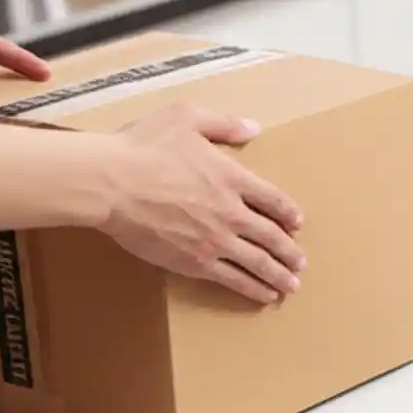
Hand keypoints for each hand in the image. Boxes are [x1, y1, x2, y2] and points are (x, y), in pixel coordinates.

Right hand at [101, 103, 305, 303]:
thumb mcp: (186, 117)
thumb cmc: (143, 147)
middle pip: (270, 235)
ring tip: (291, 286)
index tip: (298, 222)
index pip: (272, 198)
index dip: (288, 212)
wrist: (111, 183)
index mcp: (231, 177)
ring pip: (257, 262)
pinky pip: (232, 279)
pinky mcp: (194, 261)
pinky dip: (251, 288)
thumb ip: (224, 123)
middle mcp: (231, 211)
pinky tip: (263, 295)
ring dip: (278, 274)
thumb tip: (254, 127)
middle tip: (301, 262)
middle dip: (289, 251)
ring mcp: (214, 240)